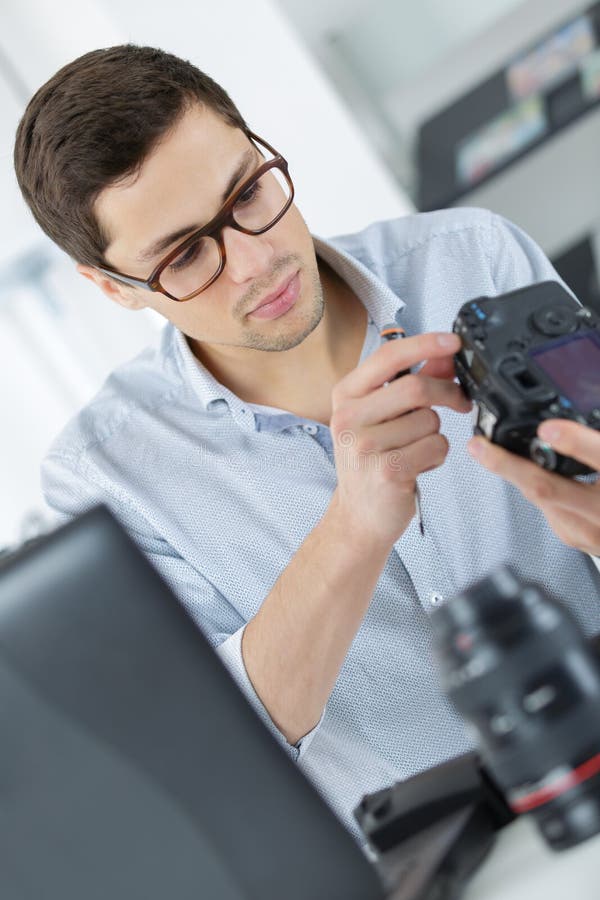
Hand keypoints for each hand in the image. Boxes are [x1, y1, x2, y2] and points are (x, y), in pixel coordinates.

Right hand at [330, 332, 471, 545]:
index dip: (425, 344)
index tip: (453, 342)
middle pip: (415, 387)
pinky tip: (417, 466)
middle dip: (448, 392)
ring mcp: (365, 446)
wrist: (358, 515)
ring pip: (430, 420)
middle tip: (460, 401)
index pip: (388, 356)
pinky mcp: (388, 471)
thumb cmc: (370, 462)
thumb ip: (411, 382)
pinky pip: (435, 447)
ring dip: (436, 434)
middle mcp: (349, 418)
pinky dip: (436, 456)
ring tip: (415, 449)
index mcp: (345, 396)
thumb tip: (444, 355)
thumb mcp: (383, 416)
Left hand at [468, 420, 599, 556]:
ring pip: (542, 499)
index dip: (577, 444)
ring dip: (514, 473)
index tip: (549, 429)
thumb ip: (595, 444)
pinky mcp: (579, 539)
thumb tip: (571, 420)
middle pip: (550, 489)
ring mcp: (590, 533)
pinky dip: (534, 485)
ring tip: (486, 449)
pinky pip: (549, 507)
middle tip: (478, 446)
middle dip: (507, 465)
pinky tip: (520, 469)